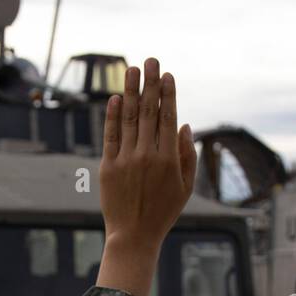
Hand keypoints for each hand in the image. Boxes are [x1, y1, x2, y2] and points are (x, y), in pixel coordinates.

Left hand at [95, 59, 197, 295]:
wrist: (133, 235)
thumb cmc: (163, 212)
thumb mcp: (185, 187)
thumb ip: (187, 155)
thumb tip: (186, 125)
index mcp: (169, 159)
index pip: (169, 118)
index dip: (168, 94)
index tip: (167, 74)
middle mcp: (147, 155)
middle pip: (149, 112)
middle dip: (150, 84)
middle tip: (149, 60)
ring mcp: (126, 160)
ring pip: (129, 119)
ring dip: (131, 91)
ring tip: (131, 69)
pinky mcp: (108, 167)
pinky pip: (110, 136)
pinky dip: (112, 116)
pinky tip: (115, 98)